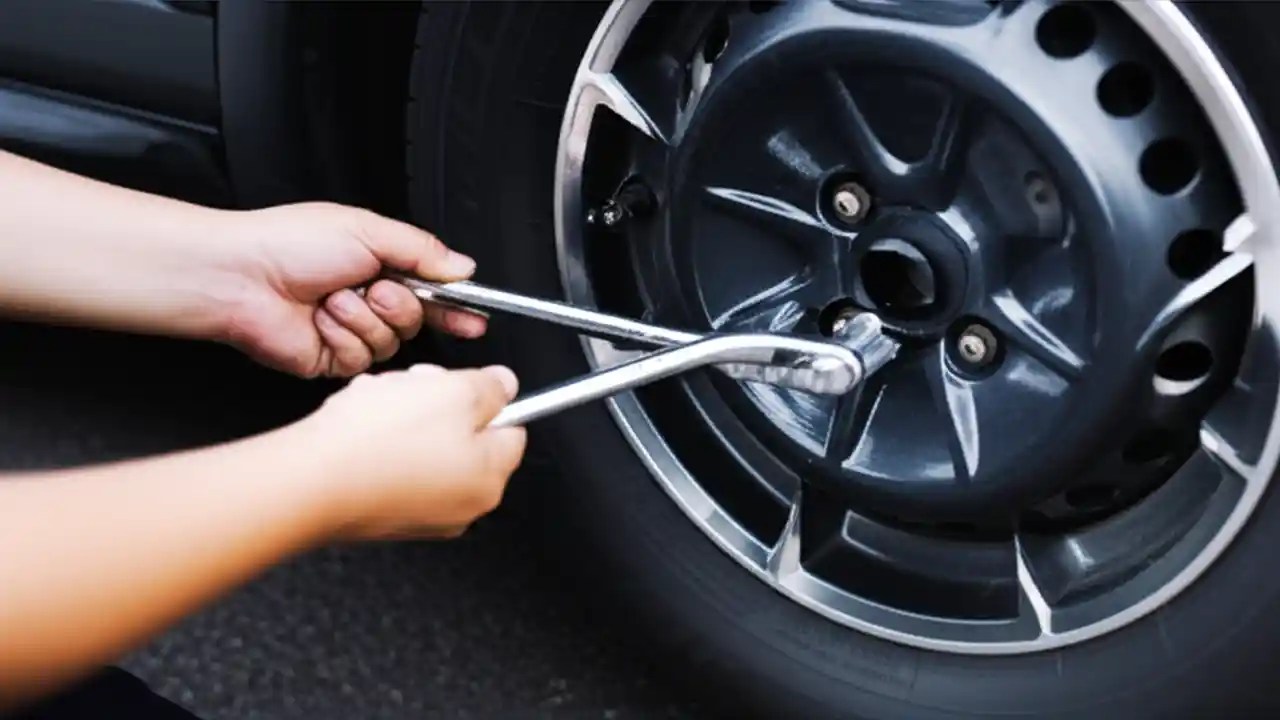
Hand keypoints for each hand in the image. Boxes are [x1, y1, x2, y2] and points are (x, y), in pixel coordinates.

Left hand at [221, 202, 486, 377]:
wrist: (239, 276)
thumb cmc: (287, 242)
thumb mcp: (368, 230)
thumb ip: (422, 250)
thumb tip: (462, 267)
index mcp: (378, 265)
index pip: (431, 292)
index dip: (455, 306)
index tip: (475, 316)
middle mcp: (365, 300)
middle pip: (416, 321)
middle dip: (399, 305)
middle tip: (374, 288)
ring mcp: (348, 332)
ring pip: (389, 344)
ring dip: (363, 320)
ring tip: (333, 300)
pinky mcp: (330, 359)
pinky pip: (360, 360)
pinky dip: (342, 338)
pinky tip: (319, 321)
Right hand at [295, 363, 526, 539]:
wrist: (310, 482)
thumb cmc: (377, 443)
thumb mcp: (454, 391)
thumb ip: (490, 386)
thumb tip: (504, 385)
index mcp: (490, 477)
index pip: (512, 428)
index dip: (485, 397)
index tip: (458, 383)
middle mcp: (462, 506)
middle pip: (466, 437)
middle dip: (438, 404)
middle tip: (413, 391)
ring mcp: (421, 515)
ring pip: (425, 447)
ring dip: (403, 418)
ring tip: (376, 407)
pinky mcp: (382, 515)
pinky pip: (392, 466)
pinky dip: (378, 443)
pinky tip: (357, 430)